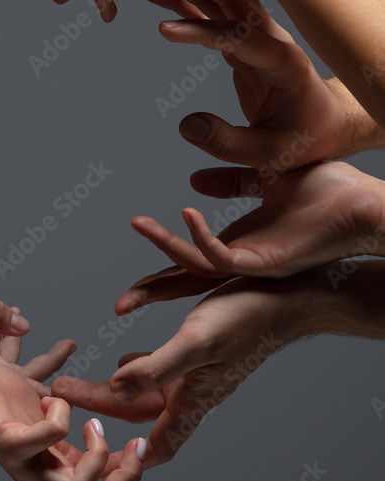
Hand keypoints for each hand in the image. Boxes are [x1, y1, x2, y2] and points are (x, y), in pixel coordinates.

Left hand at [0, 362, 165, 480]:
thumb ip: (75, 427)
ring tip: (92, 421)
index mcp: (54, 475)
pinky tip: (51, 397)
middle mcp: (40, 480)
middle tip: (137, 444)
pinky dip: (62, 413)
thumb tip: (108, 424)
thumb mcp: (48, 416)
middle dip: (128, 479)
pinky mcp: (7, 443)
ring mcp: (24, 466)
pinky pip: (51, 437)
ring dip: (100, 452)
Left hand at [53, 274, 316, 465]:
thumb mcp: (196, 341)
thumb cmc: (246, 317)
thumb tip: (114, 387)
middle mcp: (195, 391)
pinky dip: (138, 367)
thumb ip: (155, 366)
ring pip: (147, 390)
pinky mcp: (202, 352)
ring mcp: (199, 373)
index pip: (156, 445)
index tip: (89, 454)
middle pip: (138, 411)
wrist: (288, 296)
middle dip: (99, 404)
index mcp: (194, 397)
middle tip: (59, 392)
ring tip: (79, 378)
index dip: (125, 457)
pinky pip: (161, 368)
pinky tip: (124, 359)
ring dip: (114, 388)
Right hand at [121, 161, 384, 284]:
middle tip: (120, 304)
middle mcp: (244, 263)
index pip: (191, 263)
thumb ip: (231, 179)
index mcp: (243, 246)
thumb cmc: (327, 192)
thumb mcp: (266, 177)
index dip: (161, 264)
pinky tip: (187, 211)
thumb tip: (192, 179)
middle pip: (188, 282)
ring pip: (197, 268)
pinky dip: (200, 236)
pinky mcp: (267, 263)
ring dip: (165, 247)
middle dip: (152, 291)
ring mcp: (254, 266)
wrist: (366, 203)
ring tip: (138, 223)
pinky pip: (223, 257)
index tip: (131, 256)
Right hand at [141, 0, 376, 165]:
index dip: (204, 33)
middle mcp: (272, 39)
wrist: (331, 123)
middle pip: (230, 4)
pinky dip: (186, 2)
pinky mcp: (244, 39)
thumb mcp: (272, 154)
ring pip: (218, 2)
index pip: (241, 38)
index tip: (166, 30)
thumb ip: (229, 143)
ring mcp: (259, 35)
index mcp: (286, 63)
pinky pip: (211, 15)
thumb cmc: (308, 139)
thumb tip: (186, 126)